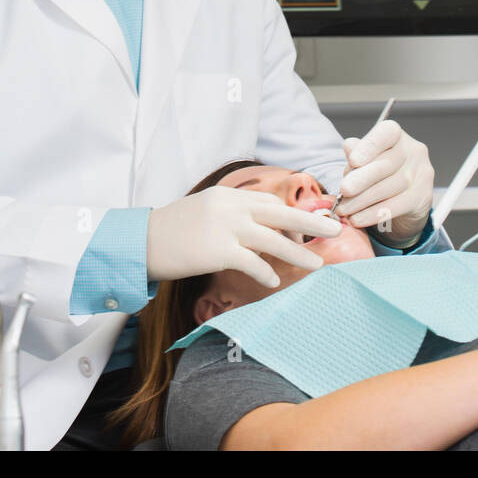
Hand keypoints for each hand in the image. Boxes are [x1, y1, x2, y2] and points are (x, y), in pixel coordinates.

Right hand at [146, 186, 341, 288]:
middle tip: (337, 229)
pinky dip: (266, 272)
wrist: (140, 241)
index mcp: (228, 194)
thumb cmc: (172, 231)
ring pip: (273, 239)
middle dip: (312, 222)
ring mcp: (225, 227)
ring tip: (317, 264)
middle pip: (281, 213)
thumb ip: (231, 214)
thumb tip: (259, 227)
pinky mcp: (218, 250)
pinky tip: (274, 282)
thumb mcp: (204, 210)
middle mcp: (231, 206)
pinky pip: (252, 262)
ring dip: (298, 252)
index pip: (269, 201)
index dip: (291, 215)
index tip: (309, 225)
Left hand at [337, 120, 433, 244]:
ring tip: (344, 209)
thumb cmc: (381, 176)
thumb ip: (357, 153)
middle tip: (344, 190)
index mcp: (397, 137)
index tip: (353, 161)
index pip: (386, 133)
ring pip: (389, 187)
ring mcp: (421, 174)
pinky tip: (358, 219)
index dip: (369, 146)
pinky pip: (395, 206)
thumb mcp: (366, 161)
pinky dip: (373, 214)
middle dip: (361, 179)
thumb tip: (349, 146)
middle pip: (386, 164)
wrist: (404, 204)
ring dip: (362, 201)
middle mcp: (413, 151)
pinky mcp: (422, 197)